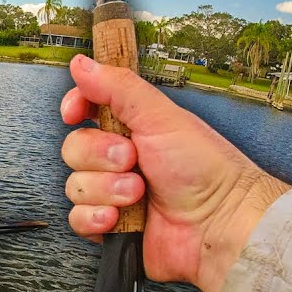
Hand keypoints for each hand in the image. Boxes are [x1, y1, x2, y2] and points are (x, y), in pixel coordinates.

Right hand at [59, 55, 290, 291]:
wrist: (217, 224)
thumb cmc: (204, 169)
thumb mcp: (161, 118)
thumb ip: (118, 88)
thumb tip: (82, 64)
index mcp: (132, 128)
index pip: (85, 109)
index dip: (75, 108)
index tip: (76, 113)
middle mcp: (119, 160)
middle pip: (74, 148)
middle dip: (100, 156)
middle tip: (133, 160)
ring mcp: (112, 194)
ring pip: (75, 186)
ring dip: (106, 190)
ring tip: (139, 193)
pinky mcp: (110, 227)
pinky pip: (78, 219)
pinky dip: (97, 218)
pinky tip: (120, 218)